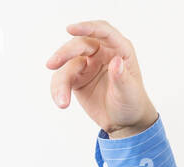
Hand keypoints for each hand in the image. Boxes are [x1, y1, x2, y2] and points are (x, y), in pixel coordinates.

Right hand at [46, 20, 157, 137]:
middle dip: (65, 53)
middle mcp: (101, 52)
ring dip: (60, 81)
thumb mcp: (129, 92)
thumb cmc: (131, 102)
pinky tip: (61, 102)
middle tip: (52, 64)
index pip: (103, 32)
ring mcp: (87, 64)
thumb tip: (116, 61)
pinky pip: (62, 79)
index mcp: (119, 49)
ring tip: (62, 102)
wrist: (124, 121)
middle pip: (80, 45)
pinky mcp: (77, 78)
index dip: (87, 28)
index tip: (70, 29)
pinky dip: (58, 90)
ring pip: (67, 64)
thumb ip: (122, 77)